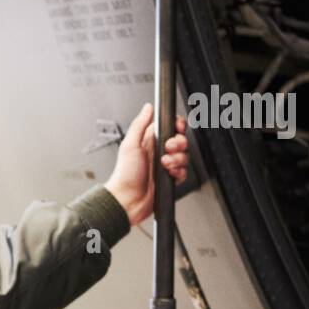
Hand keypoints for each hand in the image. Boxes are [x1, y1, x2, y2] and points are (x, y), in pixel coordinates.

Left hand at [103, 102, 188, 227]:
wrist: (128, 200)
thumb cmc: (124, 175)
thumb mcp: (130, 145)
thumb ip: (140, 124)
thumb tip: (147, 108)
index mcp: (148, 140)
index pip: (169, 127)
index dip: (177, 126)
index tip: (178, 128)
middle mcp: (158, 151)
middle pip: (180, 140)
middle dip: (178, 144)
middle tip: (168, 148)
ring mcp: (165, 165)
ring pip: (184, 156)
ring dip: (177, 160)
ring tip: (164, 165)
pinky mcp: (170, 178)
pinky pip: (184, 172)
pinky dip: (179, 173)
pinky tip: (169, 175)